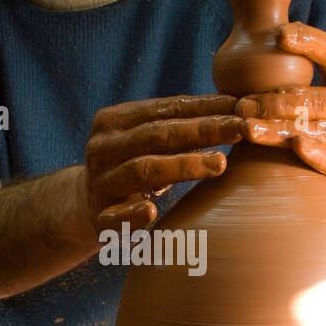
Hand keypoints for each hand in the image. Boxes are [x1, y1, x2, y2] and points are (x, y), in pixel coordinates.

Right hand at [84, 94, 244, 230]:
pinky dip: (132, 215)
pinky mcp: (100, 220)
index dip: (202, 107)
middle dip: (202, 130)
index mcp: (113, 122)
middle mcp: (103, 149)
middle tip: (240, 130)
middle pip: (157, 135)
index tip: (238, 106)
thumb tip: (235, 106)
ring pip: (143, 170)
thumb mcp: (146, 140)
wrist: (85, 205)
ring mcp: (100, 184)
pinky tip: (151, 211)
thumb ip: (178, 124)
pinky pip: (115, 217)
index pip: (164, 110)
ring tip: (220, 163)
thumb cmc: (132, 164)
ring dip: (183, 166)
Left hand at [235, 24, 325, 216]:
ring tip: (249, 129)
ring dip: (281, 130)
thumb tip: (260, 62)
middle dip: (275, 101)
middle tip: (242, 106)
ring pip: (321, 131)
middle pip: (317, 99)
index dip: (309, 41)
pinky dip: (318, 154)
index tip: (279, 35)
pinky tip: (296, 146)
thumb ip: (310, 86)